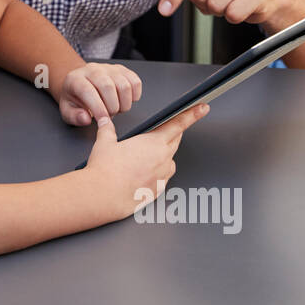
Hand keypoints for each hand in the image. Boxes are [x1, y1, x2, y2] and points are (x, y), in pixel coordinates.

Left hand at [58, 63, 142, 125]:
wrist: (80, 83)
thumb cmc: (75, 98)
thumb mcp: (68, 111)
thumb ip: (75, 117)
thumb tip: (85, 118)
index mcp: (76, 79)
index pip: (88, 91)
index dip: (98, 108)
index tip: (103, 121)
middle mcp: (93, 70)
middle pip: (108, 86)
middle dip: (112, 107)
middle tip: (109, 115)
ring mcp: (109, 68)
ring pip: (124, 85)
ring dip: (124, 103)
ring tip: (116, 108)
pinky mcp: (122, 70)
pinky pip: (135, 81)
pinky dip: (134, 96)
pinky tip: (124, 101)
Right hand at [85, 103, 208, 220]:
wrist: (102, 196)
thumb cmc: (104, 170)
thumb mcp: (104, 143)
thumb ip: (107, 129)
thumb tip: (105, 121)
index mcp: (153, 143)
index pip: (177, 124)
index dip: (192, 115)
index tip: (202, 108)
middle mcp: (162, 159)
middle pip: (175, 141)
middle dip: (173, 134)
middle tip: (163, 132)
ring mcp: (161, 176)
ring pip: (170, 162)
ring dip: (163, 156)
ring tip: (145, 158)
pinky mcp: (157, 191)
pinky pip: (163, 179)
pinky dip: (157, 174)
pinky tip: (142, 175)